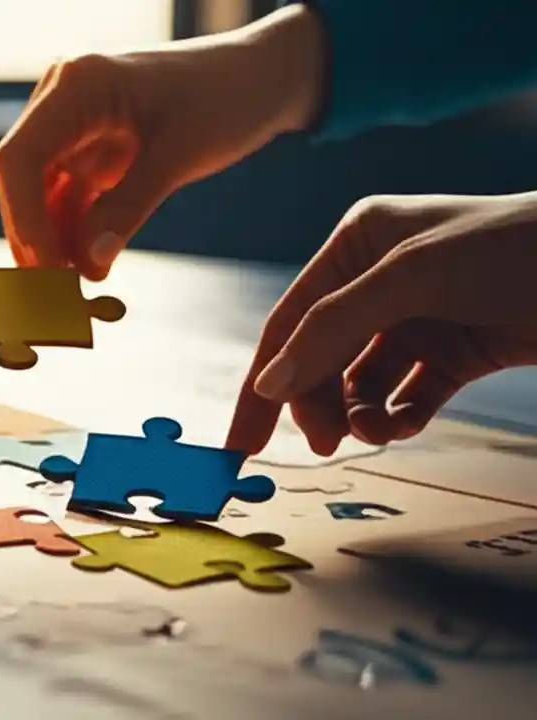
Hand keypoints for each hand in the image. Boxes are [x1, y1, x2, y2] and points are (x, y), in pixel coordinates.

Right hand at [0, 4, 323, 279]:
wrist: (261, 78)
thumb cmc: (227, 99)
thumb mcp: (180, 155)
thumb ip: (128, 208)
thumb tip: (86, 267)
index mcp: (76, 86)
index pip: (21, 159)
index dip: (23, 219)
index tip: (46, 271)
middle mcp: (61, 101)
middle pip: (21, 179)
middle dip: (35, 239)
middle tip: (53, 299)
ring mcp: (71, 126)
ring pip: (38, 195)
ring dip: (53, 243)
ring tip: (72, 294)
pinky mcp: (87, 150)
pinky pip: (66, 198)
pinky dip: (74, 235)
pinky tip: (89, 271)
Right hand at [227, 192, 536, 455]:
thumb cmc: (513, 249)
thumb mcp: (411, 278)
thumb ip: (333, 329)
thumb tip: (268, 383)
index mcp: (357, 243)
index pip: (290, 323)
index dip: (262, 383)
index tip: (240, 442)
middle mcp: (379, 279)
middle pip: (320, 358)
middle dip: (318, 403)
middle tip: (327, 446)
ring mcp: (419, 317)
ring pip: (360, 382)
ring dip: (360, 414)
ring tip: (377, 434)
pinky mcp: (456, 351)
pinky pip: (406, 395)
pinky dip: (399, 416)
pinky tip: (406, 425)